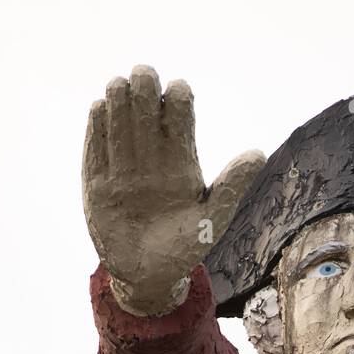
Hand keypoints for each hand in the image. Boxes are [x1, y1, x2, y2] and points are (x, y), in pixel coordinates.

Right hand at [82, 65, 264, 314]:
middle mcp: (151, 157)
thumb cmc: (184, 250)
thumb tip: (258, 153)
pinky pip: (95, 148)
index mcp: (181, 160)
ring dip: (119, 100)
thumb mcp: (212, 221)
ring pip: (119, 121)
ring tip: (119, 86)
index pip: (180, 117)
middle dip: (146, 88)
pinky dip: (96, 128)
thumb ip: (231, 187)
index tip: (179, 90)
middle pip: (147, 110)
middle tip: (144, 74)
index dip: (179, 99)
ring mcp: (122, 167)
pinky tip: (100, 110)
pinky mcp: (96, 181)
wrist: (148, 279)